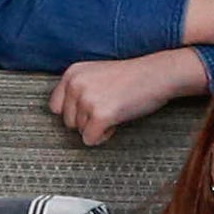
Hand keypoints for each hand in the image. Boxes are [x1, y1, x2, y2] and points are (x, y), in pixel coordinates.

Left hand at [50, 54, 193, 145]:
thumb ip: (78, 89)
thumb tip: (66, 116)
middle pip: (67, 122)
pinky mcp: (100, 115)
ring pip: (79, 132)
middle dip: (87, 122)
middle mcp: (75, 84)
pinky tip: (117, 121)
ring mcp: (87, 99)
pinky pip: (91, 140)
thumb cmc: (132, 77)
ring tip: (115, 110)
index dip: (74, 113)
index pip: (55, 107)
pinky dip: (105, 136)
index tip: (90, 110)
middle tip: (109, 108)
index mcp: (72, 73)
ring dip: (97, 128)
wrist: (158, 74)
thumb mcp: (96, 75)